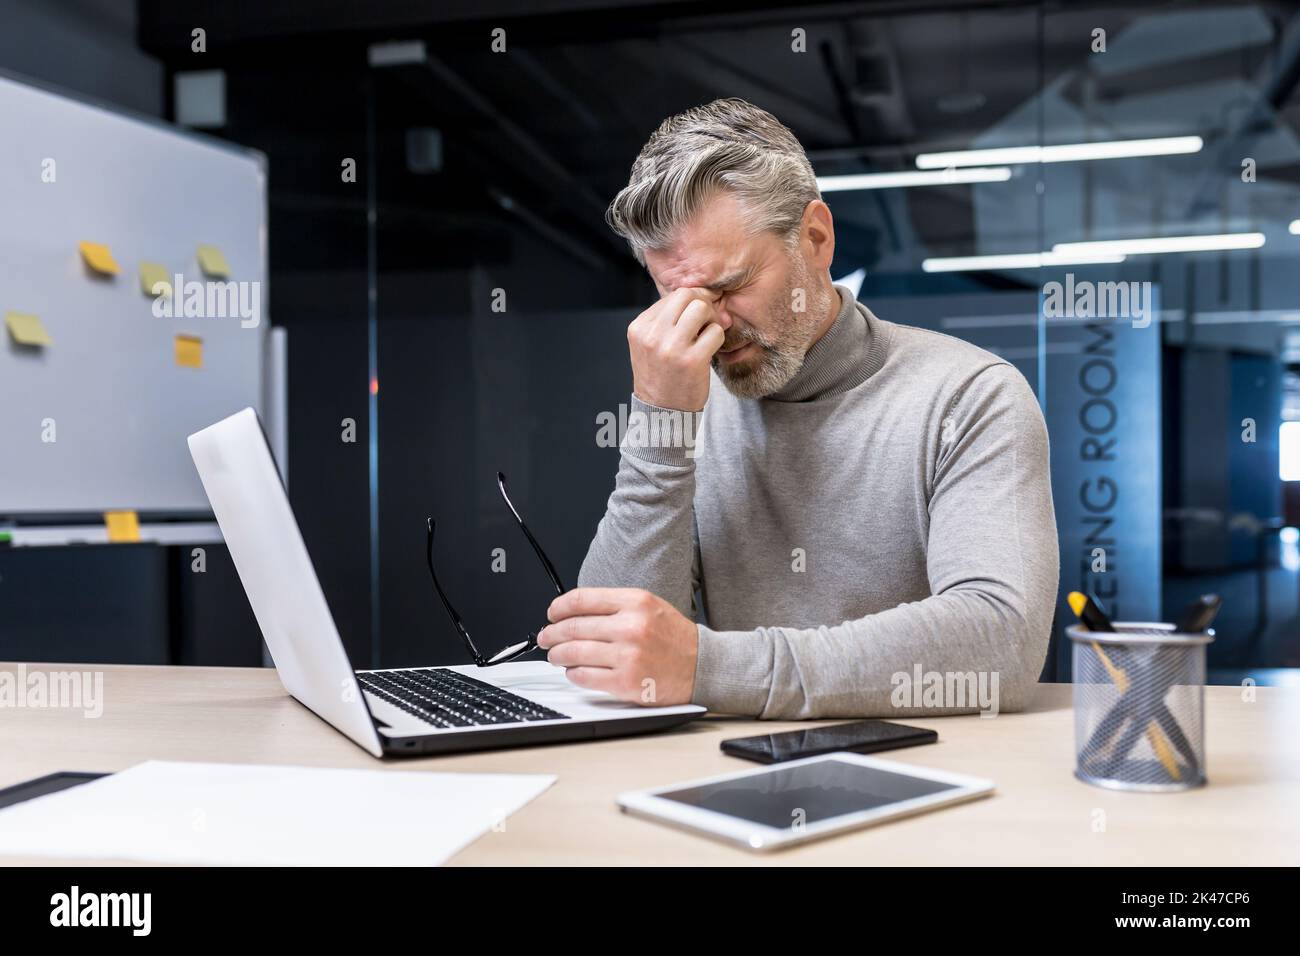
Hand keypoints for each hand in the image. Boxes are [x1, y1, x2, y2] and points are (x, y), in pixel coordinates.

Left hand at [537, 588, 697, 705]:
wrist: (702, 666)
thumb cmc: (674, 638)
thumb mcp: (649, 607)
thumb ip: (614, 606)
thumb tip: (574, 613)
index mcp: (635, 602)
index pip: (582, 599)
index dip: (559, 607)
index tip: (552, 613)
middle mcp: (630, 627)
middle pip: (573, 627)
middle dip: (551, 633)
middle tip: (546, 637)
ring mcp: (627, 655)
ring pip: (574, 653)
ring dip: (557, 654)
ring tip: (555, 655)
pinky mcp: (625, 681)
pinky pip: (584, 676)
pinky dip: (573, 673)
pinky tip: (573, 671)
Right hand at [627, 288, 725, 411]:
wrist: (661, 413)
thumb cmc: (660, 377)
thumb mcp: (650, 346)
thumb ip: (668, 321)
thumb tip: (703, 296)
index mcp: (639, 328)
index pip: (671, 296)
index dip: (691, 300)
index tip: (699, 313)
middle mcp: (652, 335)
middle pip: (686, 295)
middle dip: (702, 303)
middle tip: (708, 319)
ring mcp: (671, 347)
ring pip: (701, 308)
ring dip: (711, 319)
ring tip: (707, 335)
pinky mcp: (692, 360)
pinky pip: (716, 332)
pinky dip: (718, 338)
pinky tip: (710, 350)